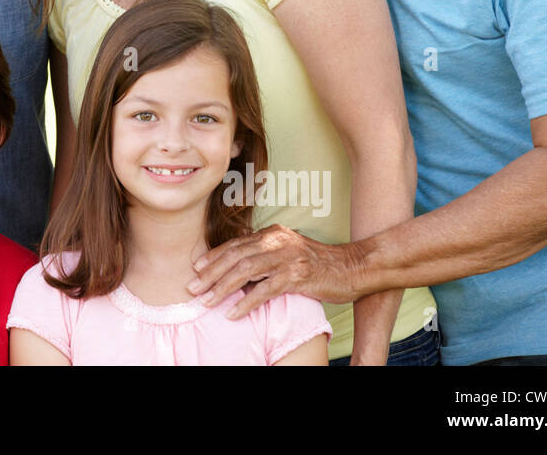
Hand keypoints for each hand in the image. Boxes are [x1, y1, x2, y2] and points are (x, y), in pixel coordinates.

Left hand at [187, 224, 362, 318]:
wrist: (354, 267)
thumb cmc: (318, 264)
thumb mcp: (288, 253)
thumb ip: (265, 256)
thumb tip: (237, 271)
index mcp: (272, 234)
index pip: (235, 244)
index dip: (214, 256)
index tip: (196, 269)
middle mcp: (277, 241)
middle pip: (235, 257)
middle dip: (210, 274)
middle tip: (192, 288)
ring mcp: (287, 257)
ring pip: (245, 271)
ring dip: (222, 288)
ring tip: (206, 302)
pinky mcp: (298, 275)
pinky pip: (265, 290)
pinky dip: (246, 302)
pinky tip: (233, 313)